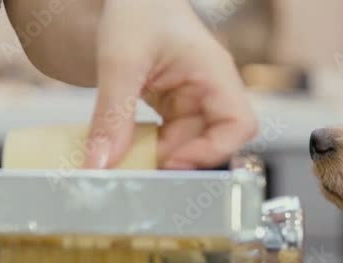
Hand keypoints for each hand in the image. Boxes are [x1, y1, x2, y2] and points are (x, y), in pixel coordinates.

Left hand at [84, 0, 257, 169]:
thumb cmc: (137, 8)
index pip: (240, 125)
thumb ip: (112, 115)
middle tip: (136, 167)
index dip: (213, 151)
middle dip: (175, 158)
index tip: (173, 161)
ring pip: (186, 144)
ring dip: (158, 155)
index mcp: (214, 73)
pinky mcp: (173, 105)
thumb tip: (101, 163)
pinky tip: (125, 144)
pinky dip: (148, 146)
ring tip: (125, 156)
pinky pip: (168, 137)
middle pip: (210, 142)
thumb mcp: (119, 62)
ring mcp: (193, 99)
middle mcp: (210, 89)